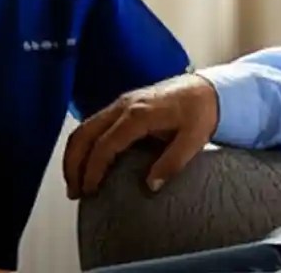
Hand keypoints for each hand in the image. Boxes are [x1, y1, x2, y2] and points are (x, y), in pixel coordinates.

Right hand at [63, 74, 218, 198]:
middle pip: (84, 133)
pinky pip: (94, 124)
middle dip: (73, 164)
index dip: (93, 170)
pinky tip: (88, 164)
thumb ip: (172, 163)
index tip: (90, 192)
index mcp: (139, 114)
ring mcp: (120, 103)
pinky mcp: (122, 105)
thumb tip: (150, 186)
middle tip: (75, 192)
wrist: (206, 89)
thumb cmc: (201, 112)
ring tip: (76, 183)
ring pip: (85, 127)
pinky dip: (84, 145)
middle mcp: (123, 105)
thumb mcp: (194, 140)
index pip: (105, 144)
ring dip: (75, 155)